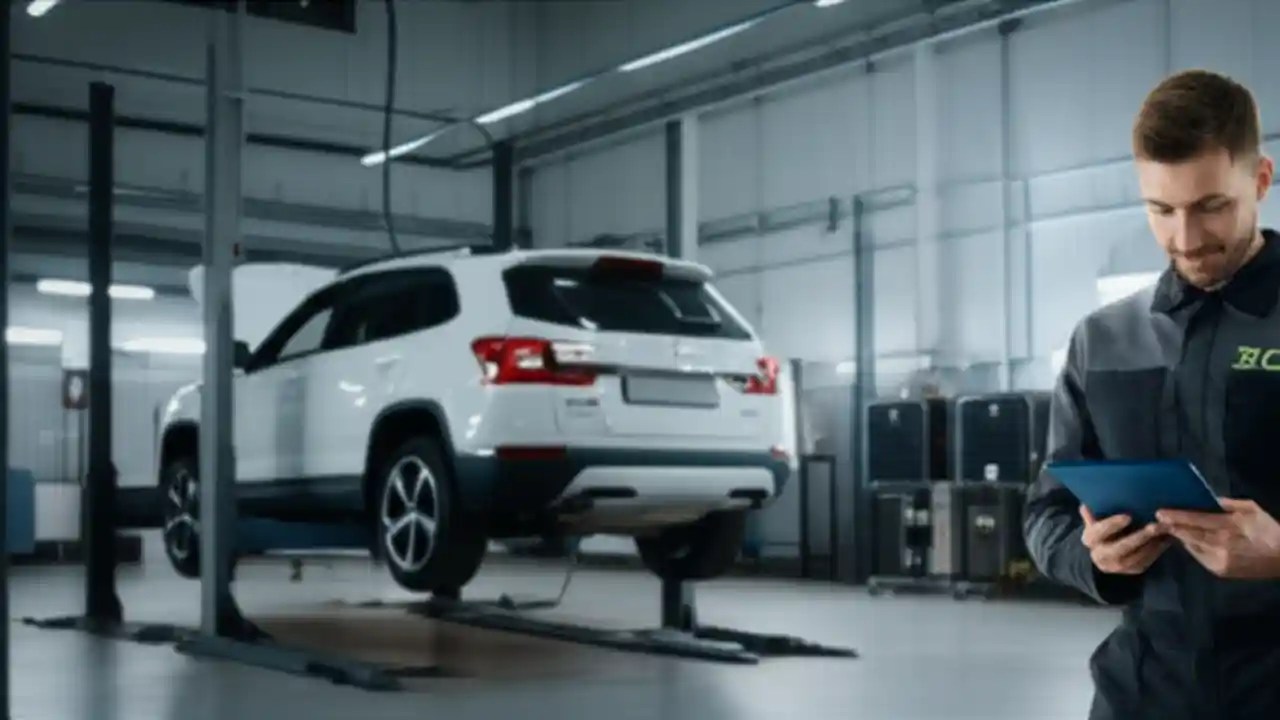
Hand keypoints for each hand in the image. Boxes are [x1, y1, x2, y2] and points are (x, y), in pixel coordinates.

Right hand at [1080, 506, 1170, 574]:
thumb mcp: (1095, 520)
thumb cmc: (1103, 529)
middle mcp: (1100, 556)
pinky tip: (1165, 540)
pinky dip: (1156, 551)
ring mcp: (1116, 566)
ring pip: (1135, 558)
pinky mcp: (1132, 570)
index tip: (1128, 517)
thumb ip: (1093, 514)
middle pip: (1119, 548)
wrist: (1107, 551)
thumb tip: (1085, 506)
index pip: (1098, 532)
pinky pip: (1145, 562)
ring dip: (1151, 545)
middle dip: (1138, 538)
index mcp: (1090, 540)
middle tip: (1153, 527)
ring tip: (1163, 531)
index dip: (1112, 525)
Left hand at [1157, 499, 1279, 578]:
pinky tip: (1186, 540)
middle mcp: (1221, 545)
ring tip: (1169, 527)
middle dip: (1172, 527)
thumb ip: (1228, 504)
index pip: (1196, 520)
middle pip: (1190, 534)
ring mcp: (1219, 560)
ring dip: (1180, 537)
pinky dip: (1192, 547)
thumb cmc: (1268, 529)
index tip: (1160, 512)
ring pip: (1192, 546)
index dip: (1177, 517)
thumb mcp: (1251, 508)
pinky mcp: (1220, 570)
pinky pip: (1199, 556)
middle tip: (1158, 519)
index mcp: (1229, 527)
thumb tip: (1209, 499)